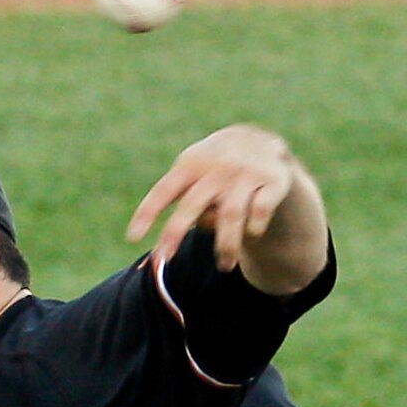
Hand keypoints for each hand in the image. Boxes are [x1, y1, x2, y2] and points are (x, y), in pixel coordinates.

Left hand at [127, 124, 297, 272]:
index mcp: (191, 164)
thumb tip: (170, 245)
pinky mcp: (273, 180)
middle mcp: (217, 167)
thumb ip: (183, 203)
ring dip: (226, 245)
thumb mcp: (195, 175)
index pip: (165, 190)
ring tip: (224, 266)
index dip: (148, 212)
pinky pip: (260, 211)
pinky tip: (253, 233)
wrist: (259, 141)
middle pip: (193, 204)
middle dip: (176, 233)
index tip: (133, 237)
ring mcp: (245, 173)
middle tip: (164, 261)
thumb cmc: (216, 168)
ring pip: (231, 215)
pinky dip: (254, 228)